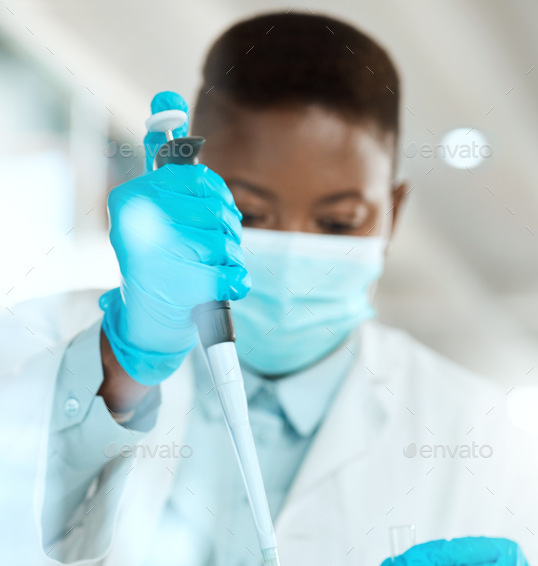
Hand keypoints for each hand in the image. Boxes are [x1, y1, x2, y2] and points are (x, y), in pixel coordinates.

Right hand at [99, 95, 249, 385]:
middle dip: (227, 227)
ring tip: (217, 266)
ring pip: (223, 242)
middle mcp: (139, 226)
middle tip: (220, 241)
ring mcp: (157, 259)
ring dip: (232, 256)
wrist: (146, 321)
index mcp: (132, 199)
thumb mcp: (153, 206)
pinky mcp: (180, 291)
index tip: (215, 208)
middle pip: (215, 210)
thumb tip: (168, 101)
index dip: (216, 195)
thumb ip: (163, 158)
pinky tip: (228, 284)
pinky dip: (235, 281)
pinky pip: (229, 274)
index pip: (197, 179)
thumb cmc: (157, 258)